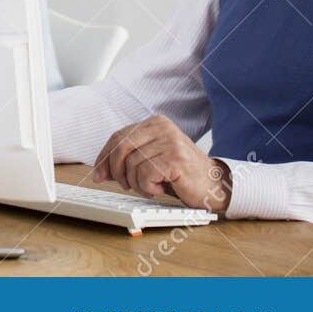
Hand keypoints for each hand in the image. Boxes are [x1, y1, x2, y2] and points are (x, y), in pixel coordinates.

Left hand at [92, 115, 231, 211]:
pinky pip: (145, 174)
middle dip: (116, 171)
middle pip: (121, 147)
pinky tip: (160, 188)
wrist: (213, 185)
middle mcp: (162, 127)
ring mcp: (169, 141)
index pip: (118, 136)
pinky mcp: (175, 158)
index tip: (99, 174)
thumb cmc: (181, 174)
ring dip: (136, 183)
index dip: (105, 157)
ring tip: (150, 187)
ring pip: (132, 164)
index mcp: (154, 123)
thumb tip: (101, 170)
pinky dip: (148, 187)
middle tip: (124, 186)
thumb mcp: (152, 160)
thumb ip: (129, 159)